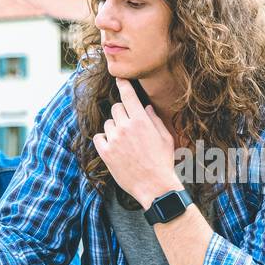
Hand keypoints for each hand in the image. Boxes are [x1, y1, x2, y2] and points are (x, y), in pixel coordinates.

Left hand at [92, 77, 181, 207]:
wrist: (155, 186)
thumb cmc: (163, 162)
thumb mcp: (165, 138)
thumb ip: (154, 120)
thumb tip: (145, 108)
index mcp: (141, 121)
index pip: (128, 95)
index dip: (123, 84)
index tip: (119, 78)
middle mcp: (125, 127)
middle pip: (116, 108)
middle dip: (122, 113)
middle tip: (129, 125)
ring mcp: (114, 140)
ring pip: (107, 124)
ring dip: (114, 129)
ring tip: (124, 142)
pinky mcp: (105, 153)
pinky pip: (98, 138)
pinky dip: (104, 140)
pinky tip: (113, 147)